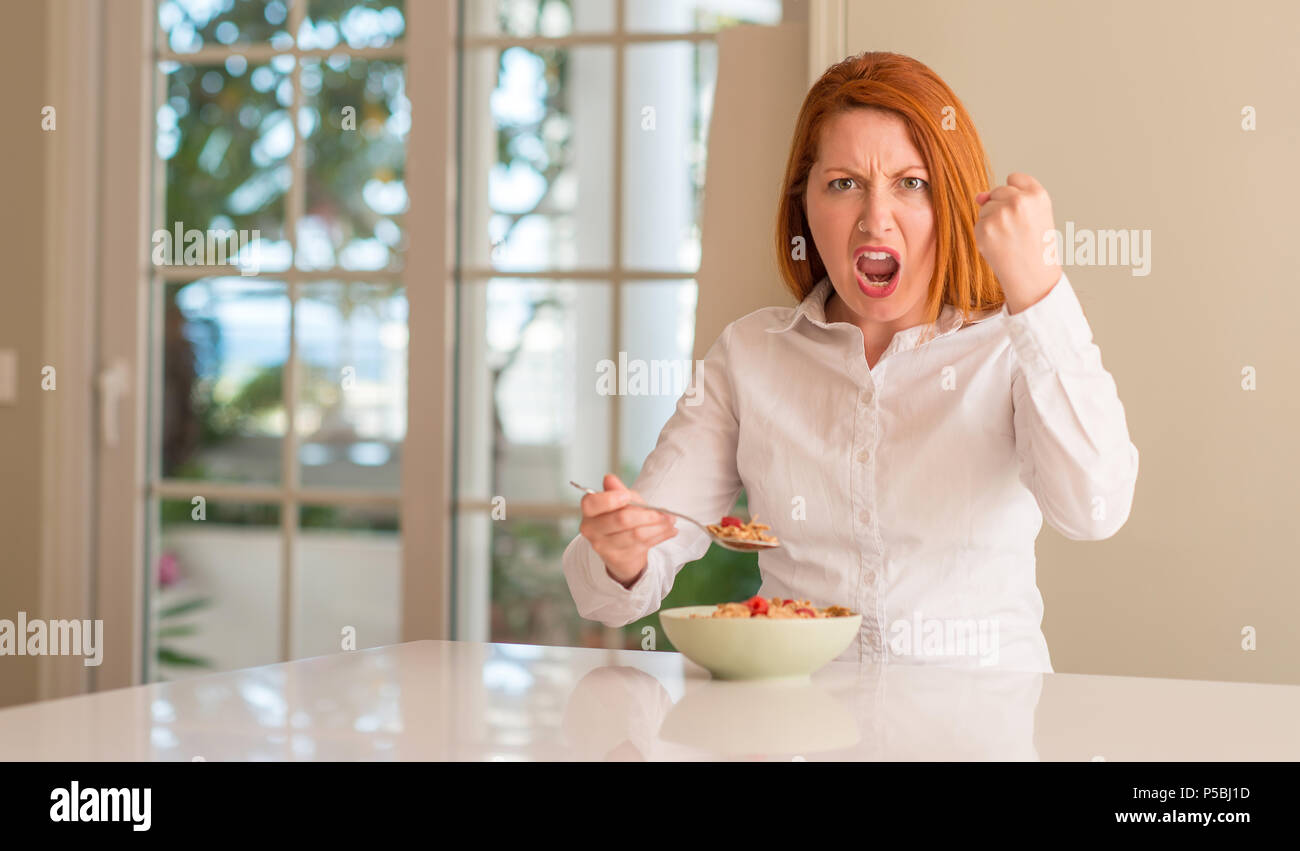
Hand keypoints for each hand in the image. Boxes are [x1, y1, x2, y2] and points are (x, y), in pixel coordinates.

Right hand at [578, 473, 678, 587]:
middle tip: (665, 512)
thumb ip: (617, 491)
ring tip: (671, 520)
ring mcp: (604, 547)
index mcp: (590, 510)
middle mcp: (592, 529)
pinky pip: (644, 545)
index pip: (592, 503)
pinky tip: (670, 531)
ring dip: (659, 527)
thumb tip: (609, 478)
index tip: (626, 496)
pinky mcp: (618, 559)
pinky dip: (660, 536)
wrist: (621, 549)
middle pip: (622, 519)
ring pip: (637, 534)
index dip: (610, 499)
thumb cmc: (620, 519)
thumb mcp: (620, 502)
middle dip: (648, 514)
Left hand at [974, 173, 1061, 313]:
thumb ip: (1009, 198)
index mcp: (1037, 195)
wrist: (1032, 277)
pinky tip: (999, 246)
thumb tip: (978, 196)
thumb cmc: (1035, 245)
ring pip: (985, 207)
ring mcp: (1000, 214)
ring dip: (993, 221)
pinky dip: (985, 235)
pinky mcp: (984, 228)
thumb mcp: (1034, 215)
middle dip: (1003, 207)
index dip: (1015, 194)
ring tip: (1009, 239)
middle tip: (1017, 230)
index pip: (1014, 177)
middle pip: (998, 190)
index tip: (1023, 211)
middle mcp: (1019, 201)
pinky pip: (978, 223)